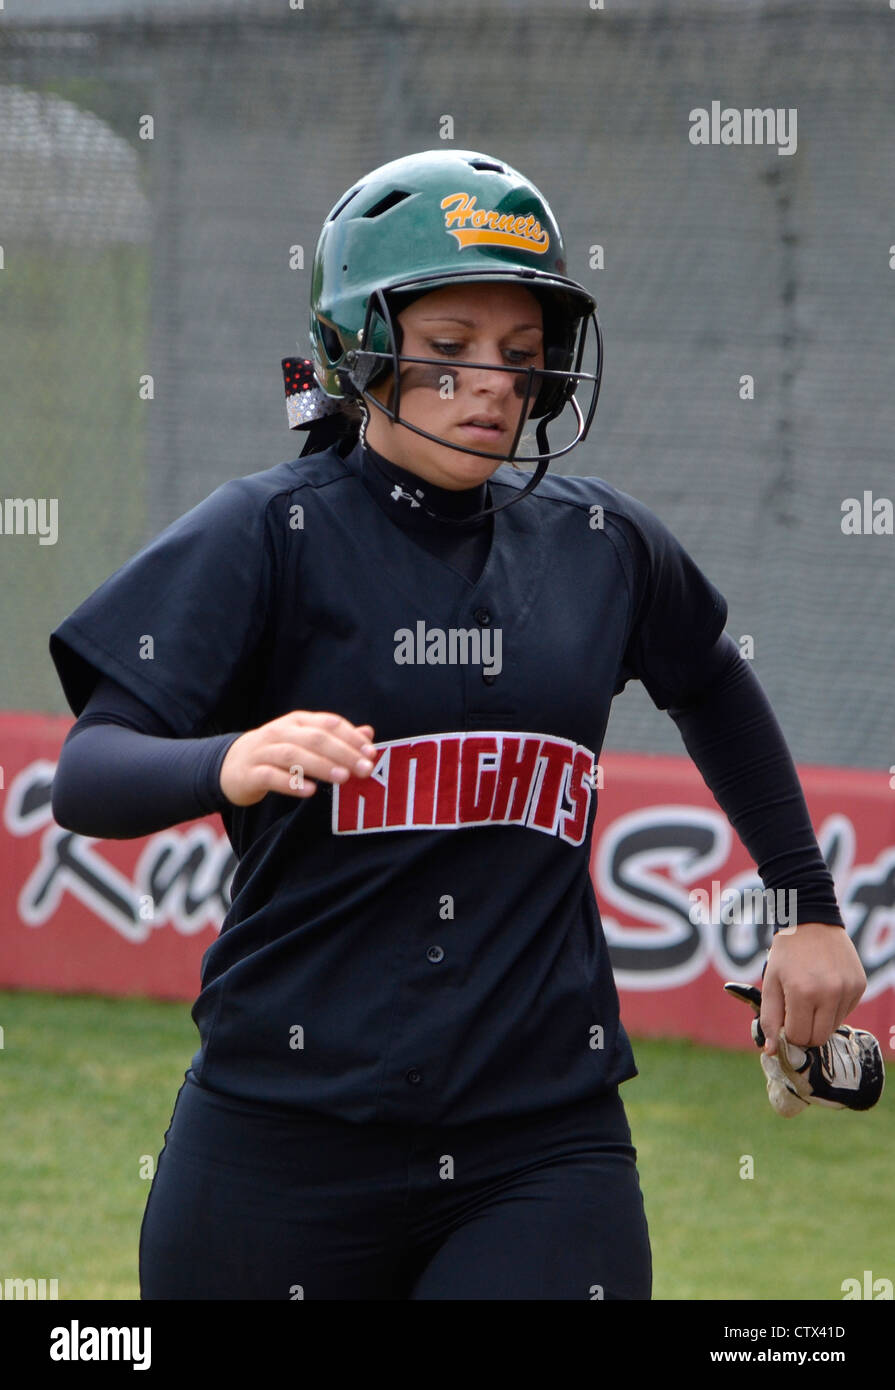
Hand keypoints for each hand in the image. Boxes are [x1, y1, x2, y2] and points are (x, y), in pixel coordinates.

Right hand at [219, 710, 377, 806]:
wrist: (230, 765)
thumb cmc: (276, 753)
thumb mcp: (304, 740)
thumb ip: (336, 737)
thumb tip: (368, 733)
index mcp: (297, 721)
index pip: (328, 723)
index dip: (351, 737)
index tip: (370, 753)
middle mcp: (280, 732)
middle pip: (314, 739)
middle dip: (342, 753)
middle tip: (364, 769)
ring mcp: (263, 751)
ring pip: (294, 755)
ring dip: (320, 766)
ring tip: (342, 778)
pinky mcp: (251, 773)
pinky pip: (271, 776)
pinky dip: (291, 783)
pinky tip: (310, 791)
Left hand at [759, 922, 865, 1055]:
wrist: (812, 922)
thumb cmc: (787, 953)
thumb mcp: (770, 982)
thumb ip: (769, 1018)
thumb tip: (771, 1051)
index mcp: (803, 993)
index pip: (799, 1037)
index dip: (789, 1034)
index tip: (785, 1021)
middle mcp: (829, 993)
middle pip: (819, 1038)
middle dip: (805, 1032)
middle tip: (797, 1014)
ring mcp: (848, 990)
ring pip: (833, 1027)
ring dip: (820, 1020)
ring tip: (810, 996)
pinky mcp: (860, 986)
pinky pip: (846, 1012)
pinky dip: (833, 1008)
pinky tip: (824, 988)